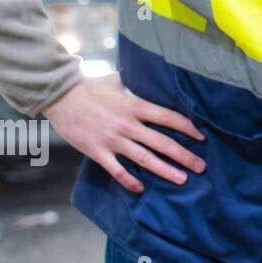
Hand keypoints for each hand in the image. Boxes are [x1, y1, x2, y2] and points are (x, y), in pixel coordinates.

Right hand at [41, 72, 206, 193]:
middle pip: (162, 143)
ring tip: (182, 179)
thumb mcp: (117, 80)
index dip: (187, 128)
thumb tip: (149, 73)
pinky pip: (117, 170)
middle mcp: (128, 125)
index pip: (169, 118)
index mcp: (135, 106)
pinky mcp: (97, 152)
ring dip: (165, 170)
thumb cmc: (89, 87)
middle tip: (201, 166)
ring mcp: (113, 140)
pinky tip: (141, 189)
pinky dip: (129, 181)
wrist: (60, 97)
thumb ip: (135, 82)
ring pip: (144, 159)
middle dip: (184, 156)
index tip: (201, 136)